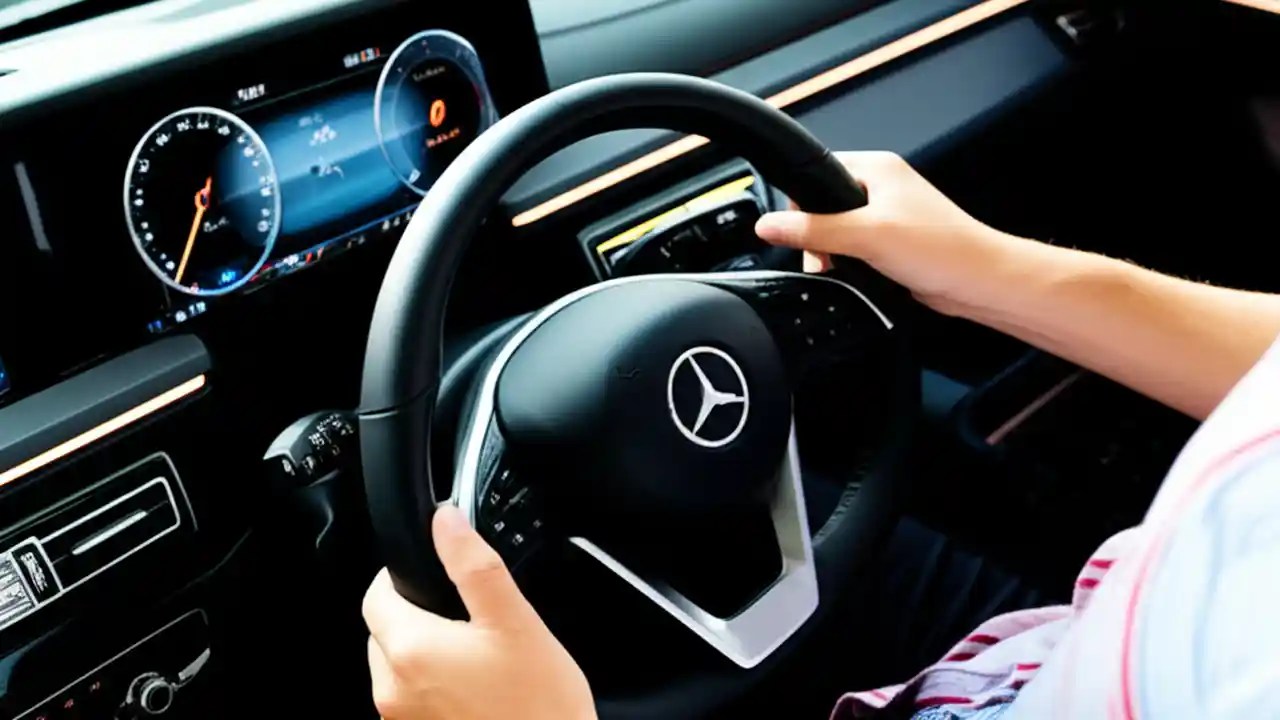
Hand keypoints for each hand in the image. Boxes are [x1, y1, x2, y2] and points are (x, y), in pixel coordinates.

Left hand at [363, 506, 595, 719]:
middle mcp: (393, 690)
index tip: (436, 575)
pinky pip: (412, 698)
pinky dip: (433, 685)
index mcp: (410, 651)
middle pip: (383, 631)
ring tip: (476, 656)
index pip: (374, 595)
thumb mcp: (514, 620)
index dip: (402, 576)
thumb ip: (474, 565)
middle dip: (417, 616)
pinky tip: (474, 687)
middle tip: (468, 619)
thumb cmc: (539, 704)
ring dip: (424, 653)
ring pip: (396, 666)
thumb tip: (446, 521)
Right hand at [755, 151, 1031, 315]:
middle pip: (824, 206)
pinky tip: (861, 277)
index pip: (819, 172)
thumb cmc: (941, 250)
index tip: (798, 231)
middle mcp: (884, 187)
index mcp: (878, 168)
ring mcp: (889, 216)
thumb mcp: (865, 235)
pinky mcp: (894, 244)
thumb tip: (768, 225)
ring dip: (834, 255)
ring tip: (845, 271)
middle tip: (824, 259)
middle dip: (817, 237)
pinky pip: (856, 250)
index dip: (801, 204)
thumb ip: (813, 230)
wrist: (980, 282)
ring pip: (839, 231)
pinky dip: (852, 265)